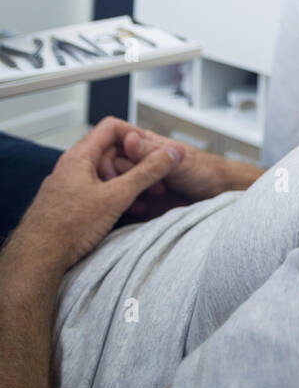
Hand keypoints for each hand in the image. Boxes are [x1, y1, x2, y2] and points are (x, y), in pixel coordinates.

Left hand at [14, 118, 183, 272]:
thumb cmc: (68, 227)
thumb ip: (147, 173)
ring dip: (127, 184)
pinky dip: (114, 197)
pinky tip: (125, 213)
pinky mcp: (68, 203)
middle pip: (111, 152)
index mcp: (80, 156)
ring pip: (105, 174)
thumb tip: (170, 154)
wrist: (39, 259)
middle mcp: (72, 167)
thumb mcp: (117, 197)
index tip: (153, 150)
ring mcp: (69, 185)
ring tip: (142, 202)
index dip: (136, 134)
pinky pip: (96, 191)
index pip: (112, 128)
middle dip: (136, 165)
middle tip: (154, 181)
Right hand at [97, 123, 234, 215]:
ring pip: (115, 185)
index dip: (110, 159)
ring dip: (122, 194)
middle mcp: (138, 161)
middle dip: (119, 178)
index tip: (116, 173)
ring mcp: (138, 181)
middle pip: (110, 166)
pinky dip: (126, 206)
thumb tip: (129, 139)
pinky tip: (139, 210)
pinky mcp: (141, 199)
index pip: (112, 146)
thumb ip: (152, 153)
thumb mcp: (177, 161)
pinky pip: (123, 201)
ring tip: (139, 202)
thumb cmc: (204, 170)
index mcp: (144, 145)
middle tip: (137, 187)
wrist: (218, 195)